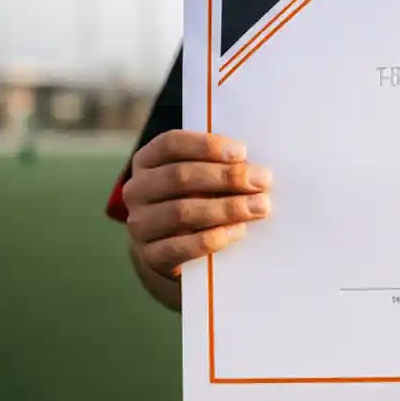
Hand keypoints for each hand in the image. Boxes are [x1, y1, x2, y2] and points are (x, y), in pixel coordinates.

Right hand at [123, 130, 271, 280]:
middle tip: (262, 180)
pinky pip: (182, 246)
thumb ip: (221, 167)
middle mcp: (137, 190)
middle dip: (227, 177)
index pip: (171, 144)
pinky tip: (239, 231)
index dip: (206, 145)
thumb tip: (256, 169)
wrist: (176, 250)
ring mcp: (140, 224)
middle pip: (179, 176)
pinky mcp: (151, 256)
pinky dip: (214, 238)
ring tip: (259, 206)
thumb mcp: (204, 179)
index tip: (242, 152)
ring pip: (182, 211)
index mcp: (147, 161)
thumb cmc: (198, 200)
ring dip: (227, 208)